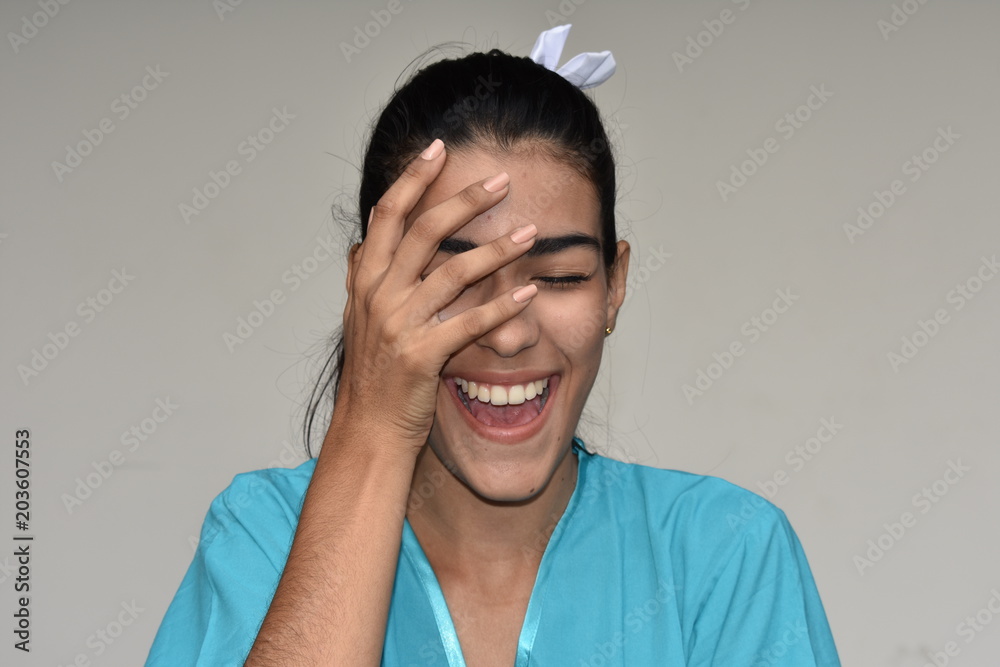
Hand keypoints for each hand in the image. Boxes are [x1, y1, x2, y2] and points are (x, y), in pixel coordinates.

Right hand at [331, 139, 538, 452]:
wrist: (368, 431)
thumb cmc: (373, 377)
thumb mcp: (359, 320)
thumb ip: (364, 280)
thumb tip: (363, 245)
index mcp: (366, 281)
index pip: (388, 214)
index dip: (413, 178)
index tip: (439, 149)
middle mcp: (379, 296)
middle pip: (425, 231)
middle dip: (466, 199)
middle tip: (502, 180)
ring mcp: (398, 325)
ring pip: (453, 272)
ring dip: (497, 249)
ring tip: (529, 233)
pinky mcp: (421, 356)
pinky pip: (469, 323)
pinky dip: (502, 307)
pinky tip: (529, 294)